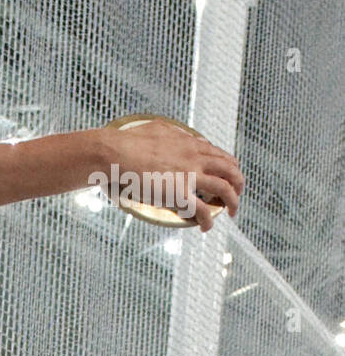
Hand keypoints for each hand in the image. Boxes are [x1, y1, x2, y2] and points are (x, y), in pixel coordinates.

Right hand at [99, 120, 245, 231]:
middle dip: (238, 183)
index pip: (220, 155)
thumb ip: (173, 131)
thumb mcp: (157, 128)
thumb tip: (178, 134)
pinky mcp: (179, 194)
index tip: (228, 175)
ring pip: (225, 189)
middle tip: (236, 193)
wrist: (116, 153)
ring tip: (231, 212)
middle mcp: (196, 159)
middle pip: (230, 170)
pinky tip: (206, 226)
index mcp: (190, 144)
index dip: (229, 167)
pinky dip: (208, 220)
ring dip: (232, 202)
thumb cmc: (129, 141)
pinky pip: (202, 210)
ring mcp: (189, 177)